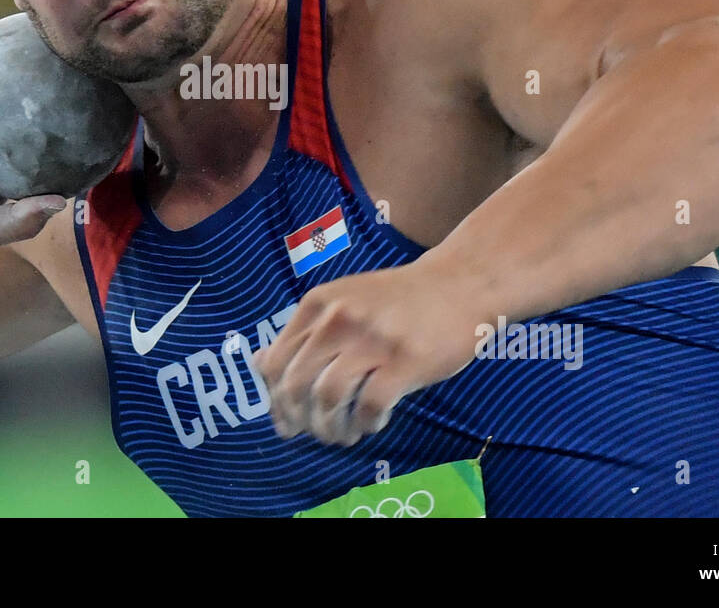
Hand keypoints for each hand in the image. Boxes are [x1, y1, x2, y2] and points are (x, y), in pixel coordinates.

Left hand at [251, 263, 477, 446]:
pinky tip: (372, 423)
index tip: (287, 424)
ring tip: (344, 434)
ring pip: (329, 399)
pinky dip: (365, 424)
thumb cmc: (398, 300)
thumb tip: (258, 364)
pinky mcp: (406, 360)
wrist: (460, 283)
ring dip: (332, 428)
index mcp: (317, 305)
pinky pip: (370, 406)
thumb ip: (302, 332)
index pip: (275, 363)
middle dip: (302, 421)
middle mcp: (337, 319)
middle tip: (318, 434)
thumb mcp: (341, 301)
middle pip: (296, 386)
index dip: (275, 402)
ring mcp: (372, 339)